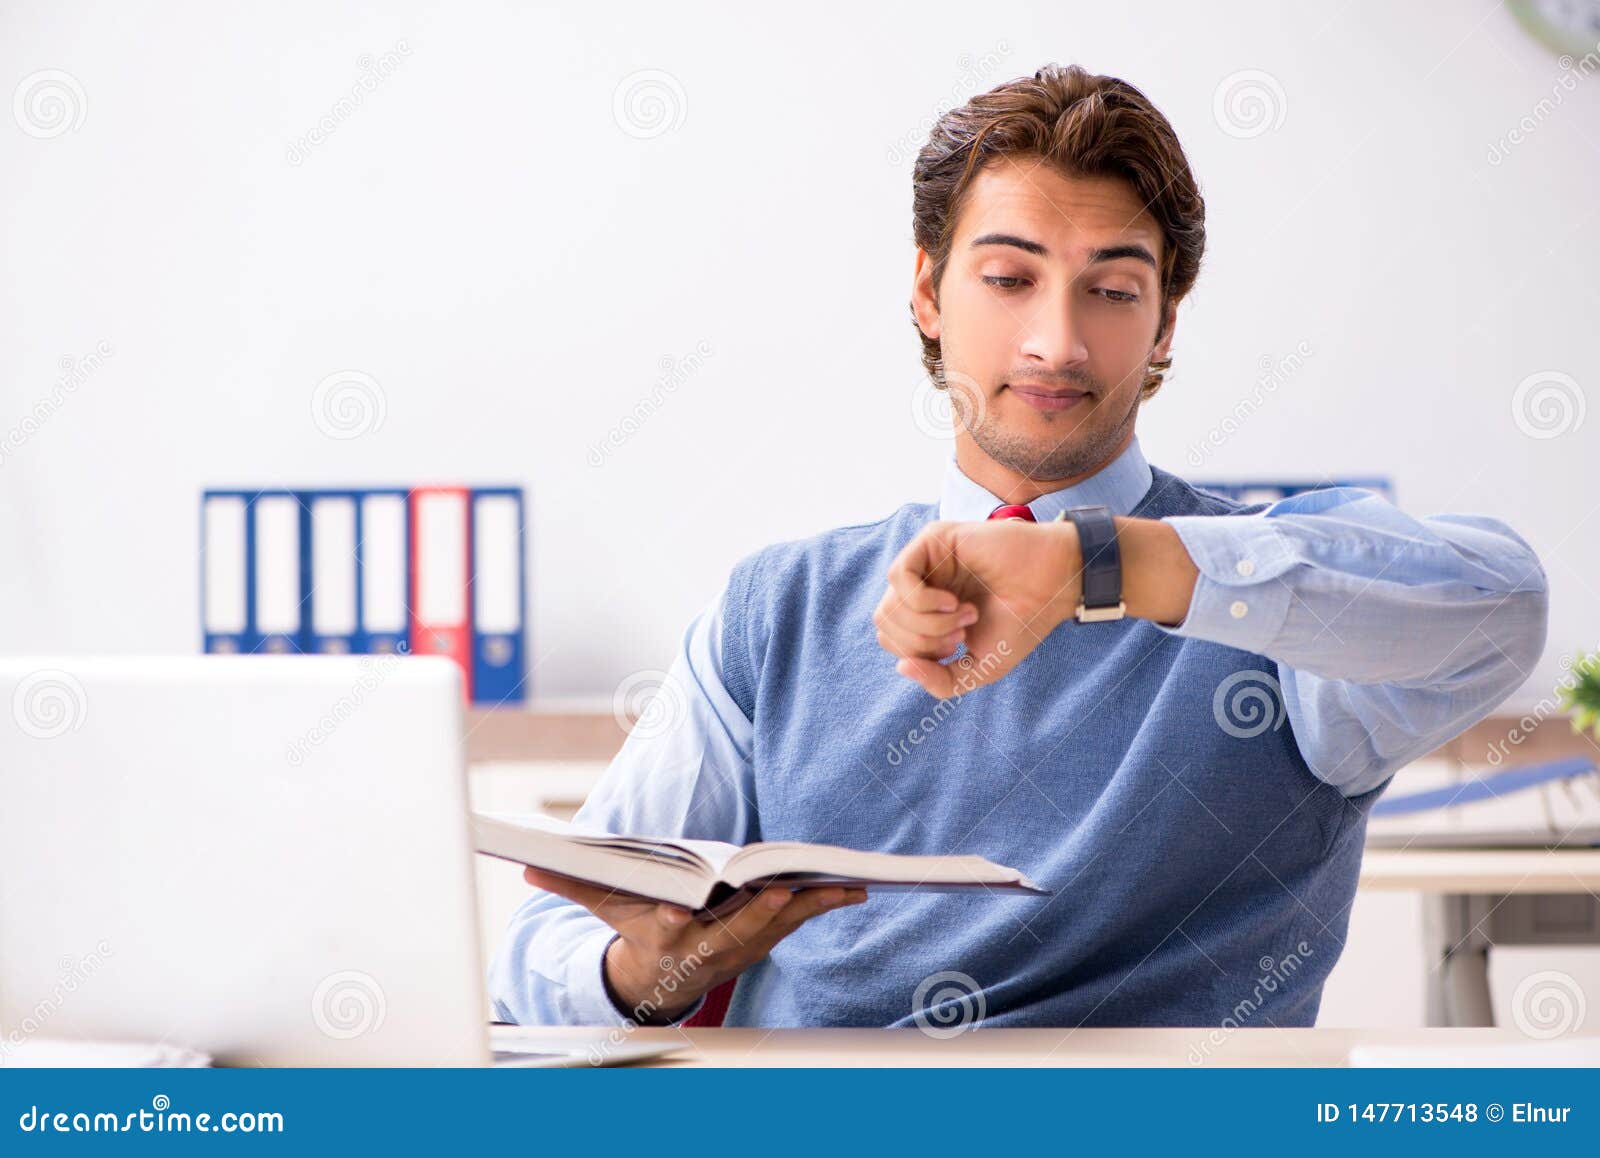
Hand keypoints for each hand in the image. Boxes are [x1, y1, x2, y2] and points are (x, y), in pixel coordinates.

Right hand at [524, 868, 866, 1022]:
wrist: (662, 979)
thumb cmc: (634, 928)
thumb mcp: (602, 906)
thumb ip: (570, 882)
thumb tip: (525, 863)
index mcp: (666, 936)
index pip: (671, 930)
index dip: (676, 920)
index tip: (682, 911)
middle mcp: (707, 946)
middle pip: (736, 931)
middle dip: (758, 913)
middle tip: (778, 892)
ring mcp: (740, 946)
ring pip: (775, 927)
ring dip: (804, 907)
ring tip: (834, 883)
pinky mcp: (764, 937)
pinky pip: (798, 921)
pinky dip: (825, 904)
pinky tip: (855, 888)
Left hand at [874, 518, 1081, 697]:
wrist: (1052, 586)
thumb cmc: (1020, 622)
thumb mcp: (979, 667)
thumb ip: (941, 681)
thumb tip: (901, 667)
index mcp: (926, 612)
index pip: (892, 639)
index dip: (920, 653)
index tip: (960, 644)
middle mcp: (921, 585)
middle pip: (885, 624)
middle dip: (922, 641)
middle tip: (962, 632)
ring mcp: (925, 561)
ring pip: (889, 604)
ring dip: (928, 623)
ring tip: (966, 615)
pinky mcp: (932, 539)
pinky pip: (899, 577)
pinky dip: (923, 602)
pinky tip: (954, 602)